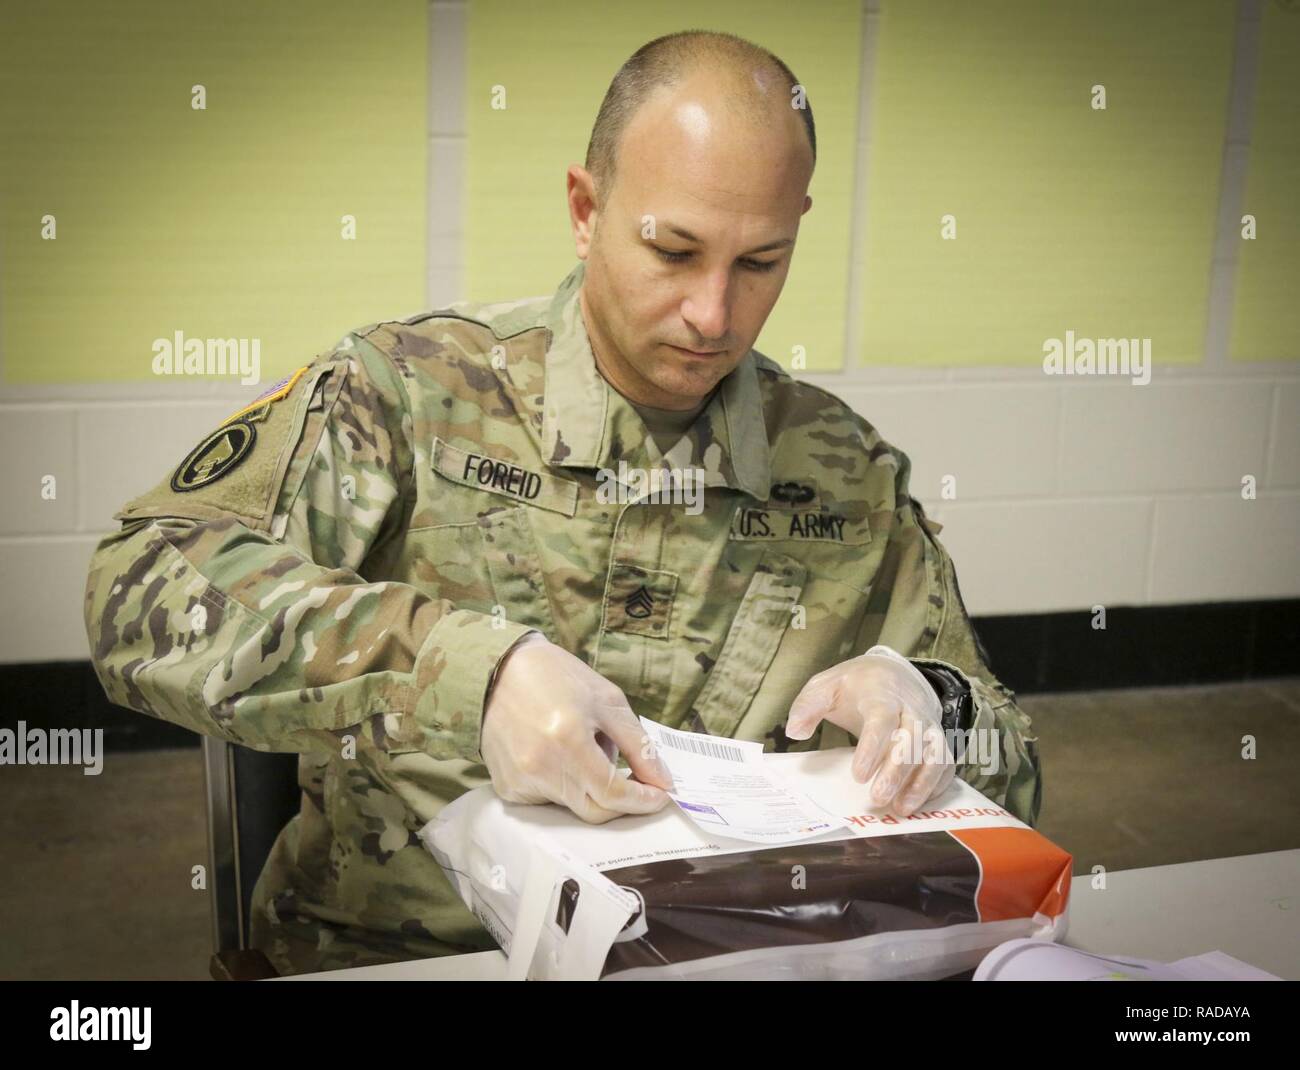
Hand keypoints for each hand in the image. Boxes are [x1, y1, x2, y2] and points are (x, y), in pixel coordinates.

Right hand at [480, 633, 674, 823]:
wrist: (498, 670)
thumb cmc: (556, 678)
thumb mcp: (607, 700)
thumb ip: (638, 745)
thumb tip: (662, 780)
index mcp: (568, 740)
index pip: (614, 793)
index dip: (643, 799)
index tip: (661, 795)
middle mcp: (540, 767)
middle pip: (595, 811)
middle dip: (622, 800)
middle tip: (636, 779)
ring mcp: (520, 781)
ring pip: (573, 807)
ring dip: (591, 788)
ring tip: (585, 749)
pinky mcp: (507, 788)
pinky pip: (549, 801)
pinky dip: (565, 786)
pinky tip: (560, 755)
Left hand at [783, 645, 954, 816]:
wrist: (892, 674)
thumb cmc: (855, 686)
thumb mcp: (825, 686)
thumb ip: (807, 706)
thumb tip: (795, 731)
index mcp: (881, 694)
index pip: (882, 719)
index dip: (873, 748)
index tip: (858, 775)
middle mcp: (911, 709)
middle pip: (914, 738)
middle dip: (897, 771)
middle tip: (877, 799)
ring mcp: (929, 724)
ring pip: (936, 752)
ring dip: (922, 783)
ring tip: (901, 809)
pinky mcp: (938, 740)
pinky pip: (946, 763)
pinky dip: (936, 784)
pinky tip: (918, 804)